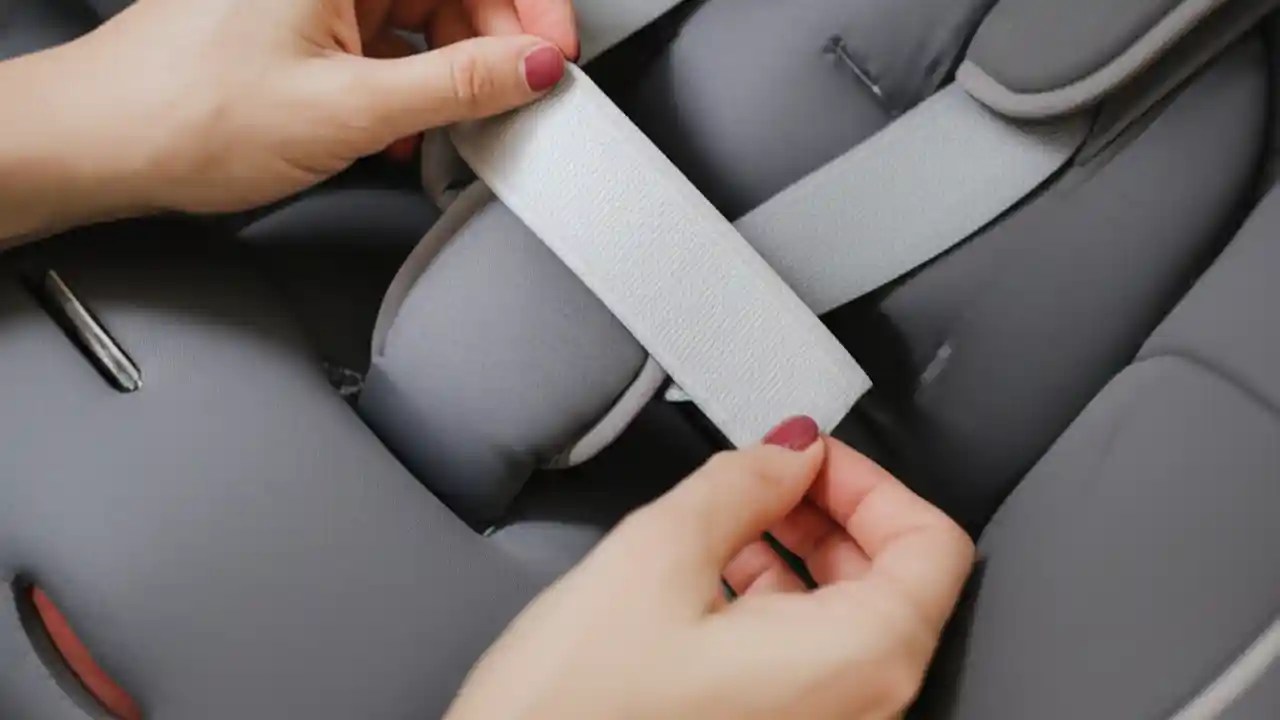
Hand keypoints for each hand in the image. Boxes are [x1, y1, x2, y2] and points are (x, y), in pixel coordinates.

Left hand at [0, 0, 575, 239]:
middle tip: (515, 97)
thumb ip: (455, 85)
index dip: (526, 4)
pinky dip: (408, 83)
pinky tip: (407, 128)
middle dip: (492, 43)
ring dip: (449, 72)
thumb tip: (528, 65)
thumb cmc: (185, 114)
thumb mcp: (349, 109)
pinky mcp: (304, 22)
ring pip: (422, 14)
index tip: (552, 54)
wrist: (103, 145)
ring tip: (452, 126)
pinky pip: (384, 39)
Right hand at [446, 419, 975, 719]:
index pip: (932, 545)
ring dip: (799, 556)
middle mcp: (860, 711)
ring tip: (727, 523)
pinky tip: (712, 581)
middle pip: (895, 582)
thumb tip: (789, 450)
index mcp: (857, 662)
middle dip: (831, 513)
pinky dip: (776, 609)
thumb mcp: (656, 555)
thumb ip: (742, 482)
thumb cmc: (573, 713)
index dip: (871, 481)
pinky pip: (810, 665)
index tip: (809, 456)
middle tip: (768, 476)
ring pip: (848, 622)